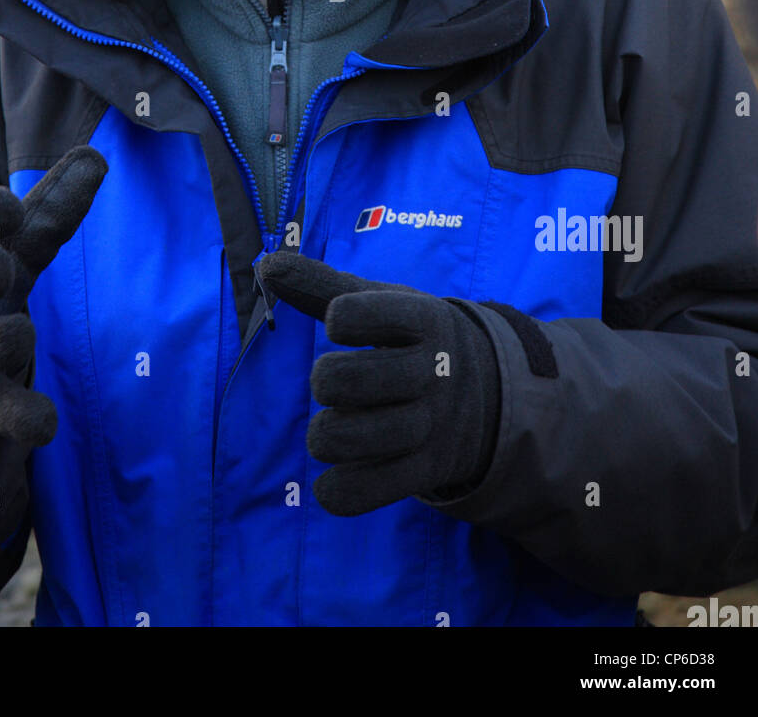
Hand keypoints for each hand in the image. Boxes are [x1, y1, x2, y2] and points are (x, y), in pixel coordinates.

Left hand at [258, 250, 500, 515]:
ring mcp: (432, 426)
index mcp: (424, 320)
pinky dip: (336, 490)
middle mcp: (434, 372)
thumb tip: (267, 265)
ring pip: (350, 438)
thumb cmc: (412, 339)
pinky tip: (331, 477)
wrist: (490, 396)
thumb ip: (323, 285)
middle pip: (345, 381)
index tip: (340, 321)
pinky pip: (366, 492)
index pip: (370, 313)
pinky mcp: (425, 471)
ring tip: (330, 428)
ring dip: (324, 435)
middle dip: (324, 380)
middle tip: (332, 382)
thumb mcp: (383, 303)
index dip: (341, 317)